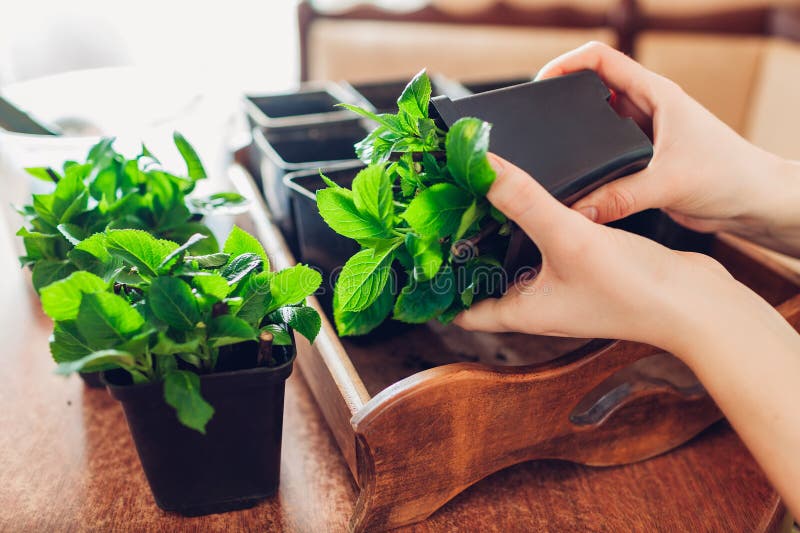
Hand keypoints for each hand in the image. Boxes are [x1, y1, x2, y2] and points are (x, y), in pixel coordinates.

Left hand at [454, 154, 757, 354]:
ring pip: (518, 265)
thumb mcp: (569, 237)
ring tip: (475, 205)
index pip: (465, 312)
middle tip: (440, 223)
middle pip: (487, 285)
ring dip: (499, 240)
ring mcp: (564, 290)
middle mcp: (540, 305)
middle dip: (465, 258)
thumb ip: (524, 201)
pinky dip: (533, 231)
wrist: (698, 305)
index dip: (439, 296)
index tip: (416, 269)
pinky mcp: (587, 273)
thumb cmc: (635, 291)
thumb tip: (482, 166)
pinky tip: (531, 203)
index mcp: (524, 312)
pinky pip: (548, 251)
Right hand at [536, 42, 799, 254]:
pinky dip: (589, 167)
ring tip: (553, 155)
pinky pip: (605, 159)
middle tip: (538, 125)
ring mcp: (643, 135)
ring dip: (577, 139)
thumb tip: (577, 210)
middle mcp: (646, 109)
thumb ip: (620, 197)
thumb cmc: (731, 175)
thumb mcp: (669, 183)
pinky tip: (578, 184)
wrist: (754, 203)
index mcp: (655, 94)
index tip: (541, 84)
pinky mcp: (642, 162)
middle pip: (591, 92)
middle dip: (563, 103)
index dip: (566, 63)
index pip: (600, 59)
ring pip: (597, 129)